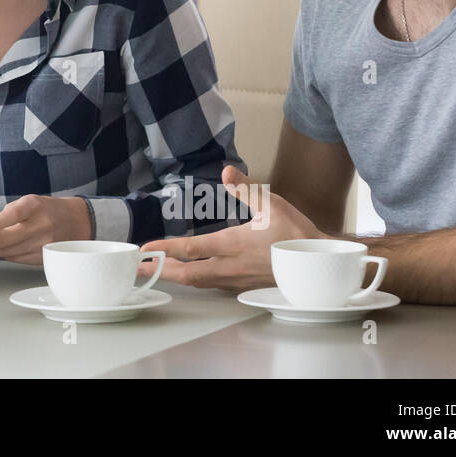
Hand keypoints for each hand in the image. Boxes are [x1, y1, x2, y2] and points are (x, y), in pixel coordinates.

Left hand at [0, 194, 90, 264]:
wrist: (77, 221)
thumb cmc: (47, 210)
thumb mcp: (29, 202)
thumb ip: (8, 214)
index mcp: (34, 205)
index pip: (8, 217)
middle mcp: (41, 225)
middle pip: (5, 240)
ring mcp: (44, 243)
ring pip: (8, 252)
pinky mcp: (45, 257)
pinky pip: (18, 260)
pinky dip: (8, 255)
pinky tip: (6, 248)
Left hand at [136, 165, 329, 291]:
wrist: (319, 264)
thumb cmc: (296, 234)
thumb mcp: (271, 205)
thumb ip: (246, 189)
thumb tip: (227, 170)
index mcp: (232, 244)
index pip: (191, 248)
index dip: (165, 249)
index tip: (146, 248)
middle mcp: (230, 266)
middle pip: (187, 273)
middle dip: (160, 271)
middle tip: (136, 269)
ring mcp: (237, 280)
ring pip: (199, 282)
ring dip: (175, 278)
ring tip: (155, 273)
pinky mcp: (244, 286)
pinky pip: (212, 286)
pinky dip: (194, 282)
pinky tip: (188, 277)